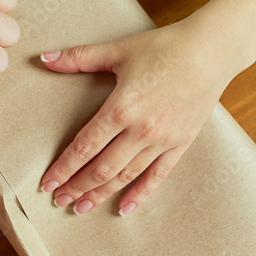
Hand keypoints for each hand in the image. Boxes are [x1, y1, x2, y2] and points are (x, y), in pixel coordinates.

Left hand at [38, 18, 235, 215]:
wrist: (211, 51)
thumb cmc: (164, 47)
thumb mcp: (118, 50)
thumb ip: (79, 58)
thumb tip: (45, 58)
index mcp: (121, 108)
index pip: (83, 147)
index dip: (63, 169)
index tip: (47, 183)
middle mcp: (140, 130)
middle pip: (101, 169)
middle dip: (77, 187)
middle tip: (58, 201)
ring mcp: (162, 140)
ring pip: (125, 176)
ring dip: (101, 194)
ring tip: (82, 208)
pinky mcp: (181, 143)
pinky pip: (157, 175)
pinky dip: (140, 194)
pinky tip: (125, 208)